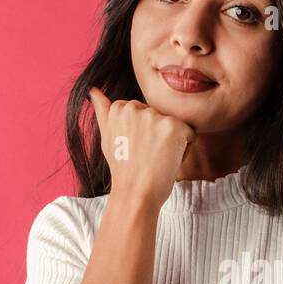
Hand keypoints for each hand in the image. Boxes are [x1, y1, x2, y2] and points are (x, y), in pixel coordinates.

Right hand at [88, 85, 195, 211]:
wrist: (135, 193)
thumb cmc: (123, 169)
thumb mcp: (107, 136)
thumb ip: (103, 110)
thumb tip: (92, 89)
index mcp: (119, 107)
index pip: (146, 113)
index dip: (144, 133)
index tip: (135, 148)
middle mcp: (135, 107)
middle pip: (161, 117)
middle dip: (158, 135)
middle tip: (146, 155)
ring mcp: (154, 116)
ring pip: (176, 126)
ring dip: (172, 143)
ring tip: (156, 158)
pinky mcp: (173, 126)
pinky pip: (190, 135)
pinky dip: (184, 150)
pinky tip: (168, 160)